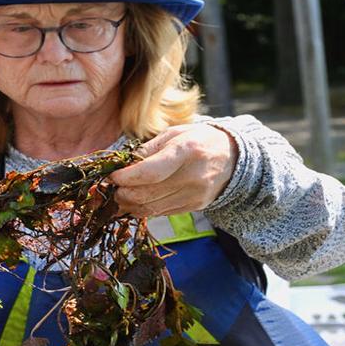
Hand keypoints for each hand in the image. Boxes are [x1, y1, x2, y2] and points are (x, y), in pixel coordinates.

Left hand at [107, 123, 238, 217]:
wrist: (232, 158)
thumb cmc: (198, 140)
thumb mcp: (175, 133)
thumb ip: (148, 149)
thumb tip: (121, 165)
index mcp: (187, 150)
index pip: (150, 172)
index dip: (126, 178)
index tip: (112, 176)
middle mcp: (193, 176)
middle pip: (147, 194)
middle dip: (122, 194)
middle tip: (111, 188)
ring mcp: (195, 195)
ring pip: (151, 208)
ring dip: (129, 205)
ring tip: (119, 196)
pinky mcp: (194, 207)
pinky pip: (161, 212)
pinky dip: (143, 209)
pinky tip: (134, 202)